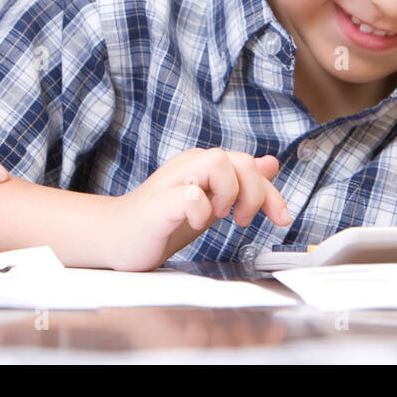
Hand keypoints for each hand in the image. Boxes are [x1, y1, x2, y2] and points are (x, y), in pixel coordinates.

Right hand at [106, 148, 291, 270]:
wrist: (116, 237)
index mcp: (203, 165)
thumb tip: (269, 163)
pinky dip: (200, 211)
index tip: (280, 219)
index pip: (250, 165)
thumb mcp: (210, 203)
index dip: (271, 193)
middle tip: (242, 220)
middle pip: (239, 160)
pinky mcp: (160, 202)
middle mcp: (189, 165)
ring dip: (228, 194)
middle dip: (255, 194)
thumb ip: (238, 183)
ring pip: (218, 162)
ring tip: (216, 216)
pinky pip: (191, 195)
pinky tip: (194, 223)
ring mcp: (173, 180)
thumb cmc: (161, 222)